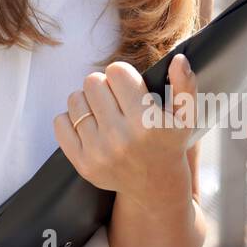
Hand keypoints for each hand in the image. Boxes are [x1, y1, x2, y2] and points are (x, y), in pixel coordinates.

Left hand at [53, 53, 197, 212]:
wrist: (155, 186)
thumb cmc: (169, 142)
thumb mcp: (186, 116)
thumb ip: (185, 85)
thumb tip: (179, 59)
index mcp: (147, 123)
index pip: (116, 71)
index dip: (123, 74)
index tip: (129, 86)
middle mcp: (121, 138)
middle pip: (92, 82)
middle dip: (104, 85)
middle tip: (115, 99)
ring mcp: (98, 153)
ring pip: (75, 99)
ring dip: (87, 101)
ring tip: (103, 112)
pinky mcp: (82, 164)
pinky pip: (60, 122)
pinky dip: (71, 119)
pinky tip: (90, 125)